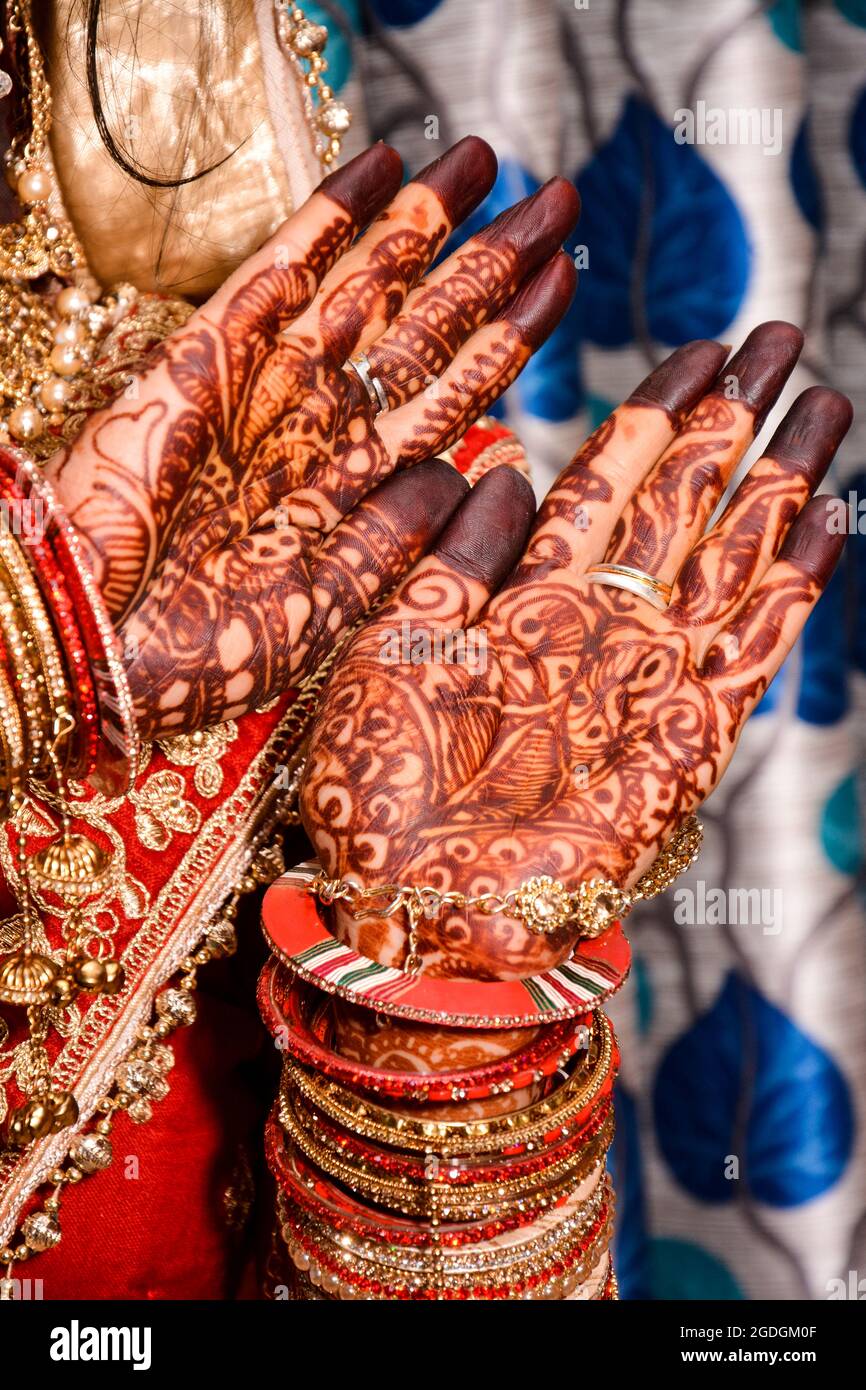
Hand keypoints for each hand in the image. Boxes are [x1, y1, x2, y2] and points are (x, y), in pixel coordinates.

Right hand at [46, 139, 578, 737]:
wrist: (94, 644)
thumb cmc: (207, 651)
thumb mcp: (332, 608)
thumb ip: (399, 539)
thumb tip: (473, 469)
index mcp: (356, 484)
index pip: (451, 394)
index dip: (510, 337)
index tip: (563, 284)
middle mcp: (322, 422)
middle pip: (423, 327)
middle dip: (490, 265)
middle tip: (558, 200)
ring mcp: (268, 381)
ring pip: (363, 283)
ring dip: (426, 222)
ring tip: (488, 158)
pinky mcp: (208, 351)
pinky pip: (279, 268)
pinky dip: (330, 217)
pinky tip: (383, 166)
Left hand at [301, 323, 850, 979]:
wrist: (410, 910)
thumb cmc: (377, 786)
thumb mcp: (395, 643)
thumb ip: (459, 556)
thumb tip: (510, 461)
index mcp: (522, 603)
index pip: (603, 485)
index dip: (651, 416)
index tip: (695, 348)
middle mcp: (598, 630)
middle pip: (680, 503)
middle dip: (731, 420)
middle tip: (780, 336)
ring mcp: (650, 679)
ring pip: (730, 556)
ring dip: (778, 479)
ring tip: (823, 402)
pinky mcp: (693, 740)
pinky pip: (755, 647)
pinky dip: (796, 584)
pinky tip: (832, 517)